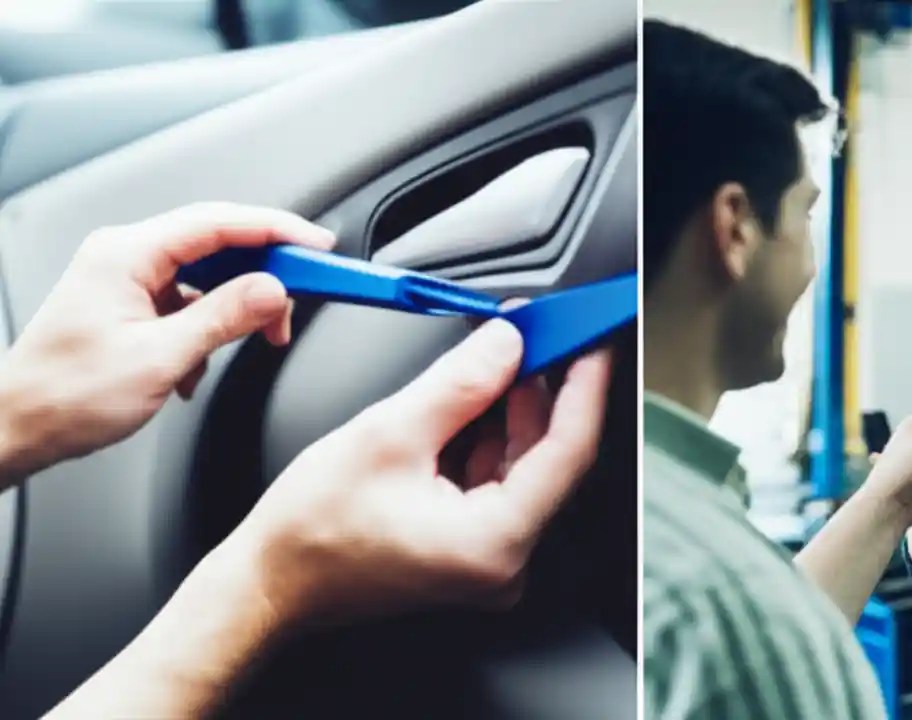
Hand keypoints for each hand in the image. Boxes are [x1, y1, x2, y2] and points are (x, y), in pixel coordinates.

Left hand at [0, 203, 334, 484]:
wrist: (17, 426)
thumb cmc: (65, 395)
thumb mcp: (159, 358)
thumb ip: (223, 318)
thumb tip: (272, 291)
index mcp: (127, 253)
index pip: (219, 223)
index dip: (277, 230)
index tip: (318, 245)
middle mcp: (127, 255)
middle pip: (220, 244)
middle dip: (265, 274)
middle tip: (300, 299)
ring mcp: (128, 278)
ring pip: (209, 275)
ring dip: (237, 308)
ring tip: (257, 337)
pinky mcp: (132, 302)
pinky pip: (191, 298)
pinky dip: (211, 326)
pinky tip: (204, 360)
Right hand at [221, 319, 611, 626]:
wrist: (268, 583)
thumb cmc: (311, 532)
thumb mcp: (391, 433)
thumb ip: (461, 382)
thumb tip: (509, 341)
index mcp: (495, 542)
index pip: (569, 450)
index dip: (585, 386)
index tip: (593, 341)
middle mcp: (504, 560)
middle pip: (548, 455)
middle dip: (542, 387)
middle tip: (538, 331)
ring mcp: (489, 557)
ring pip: (522, 463)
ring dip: (513, 407)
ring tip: (499, 354)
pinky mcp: (472, 546)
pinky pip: (498, 479)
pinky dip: (490, 435)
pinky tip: (475, 397)